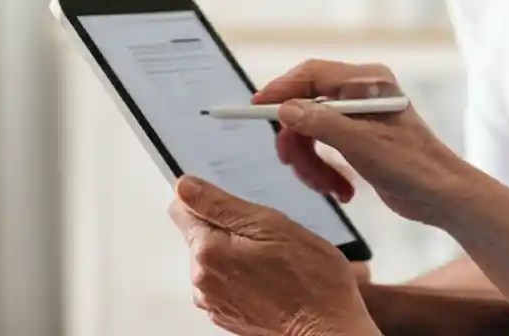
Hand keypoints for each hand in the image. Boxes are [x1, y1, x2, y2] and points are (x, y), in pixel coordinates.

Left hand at [168, 175, 377, 335]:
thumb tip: (185, 186)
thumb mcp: (270, 224)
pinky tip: (271, 279)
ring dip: (237, 254)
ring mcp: (213, 301)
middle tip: (266, 236)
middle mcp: (202, 279)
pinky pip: (226, 283)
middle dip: (229, 229)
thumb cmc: (310, 277)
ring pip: (215, 259)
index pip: (181, 209)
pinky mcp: (226, 316)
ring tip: (272, 260)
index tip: (233, 206)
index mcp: (208, 250)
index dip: (206, 200)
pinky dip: (243, 277)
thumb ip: (221, 204)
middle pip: (200, 235)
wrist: (327, 327)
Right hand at [254, 60, 471, 225]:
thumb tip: (285, 109)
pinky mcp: (357, 141)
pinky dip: (325, 172)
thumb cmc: (412, 165)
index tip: (255, 108)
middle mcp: (361, 94)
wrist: (441, 195)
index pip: (311, 75)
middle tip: (293, 166)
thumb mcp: (361, 144)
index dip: (281, 89)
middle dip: (299, 141)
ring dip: (313, 164)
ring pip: (311, 133)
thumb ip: (321, 123)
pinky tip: (343, 191)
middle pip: (306, 107)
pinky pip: (324, 150)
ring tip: (329, 188)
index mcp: (366, 82)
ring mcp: (358, 117)